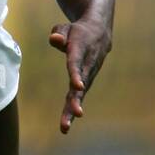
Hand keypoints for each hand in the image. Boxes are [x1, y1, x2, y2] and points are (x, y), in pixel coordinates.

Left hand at [48, 17, 111, 134]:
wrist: (99, 33)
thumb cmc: (77, 31)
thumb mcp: (66, 28)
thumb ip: (59, 33)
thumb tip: (55, 39)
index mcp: (81, 50)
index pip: (77, 63)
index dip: (77, 74)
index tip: (78, 86)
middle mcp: (87, 65)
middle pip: (81, 84)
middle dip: (77, 99)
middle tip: (76, 114)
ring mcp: (88, 74)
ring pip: (80, 94)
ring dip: (72, 110)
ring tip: (64, 127)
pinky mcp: (86, 80)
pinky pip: (78, 95)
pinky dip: (72, 108)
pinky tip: (65, 124)